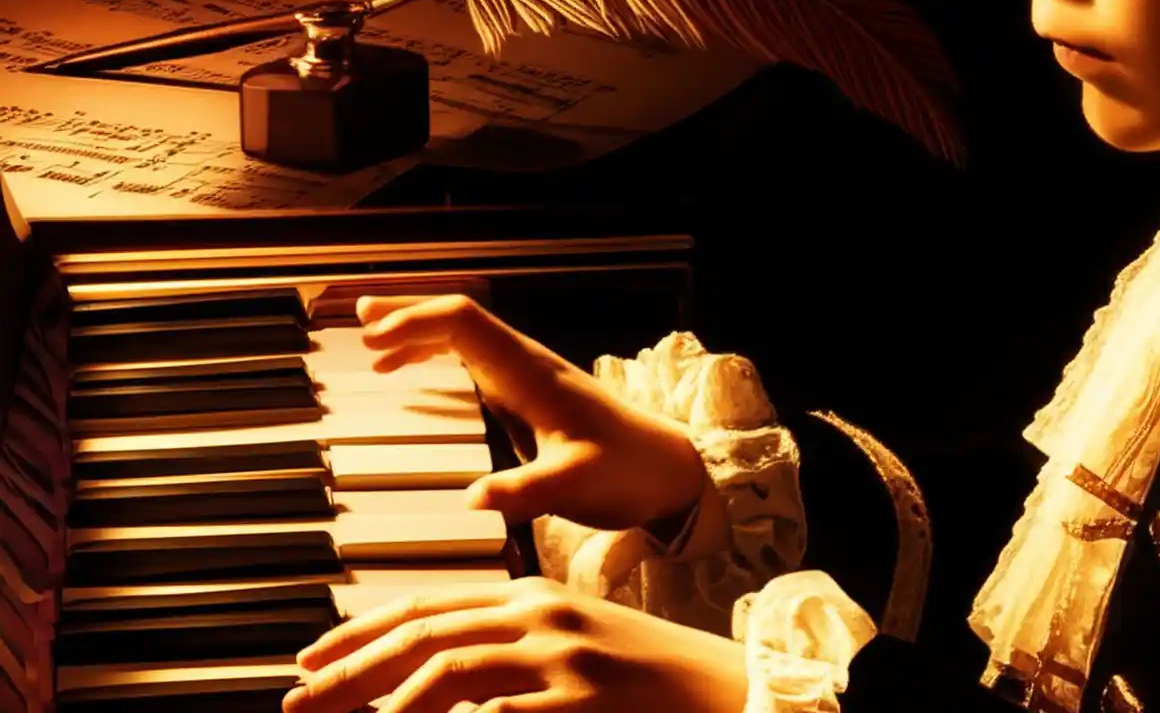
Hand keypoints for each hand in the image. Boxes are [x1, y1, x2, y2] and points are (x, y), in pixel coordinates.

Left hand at [281, 577, 747, 712]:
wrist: (723, 688)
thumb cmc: (643, 673)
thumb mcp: (568, 641)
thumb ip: (505, 647)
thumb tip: (434, 668)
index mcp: (531, 597)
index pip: (428, 606)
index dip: (362, 632)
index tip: (312, 657)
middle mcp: (539, 616)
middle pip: (424, 633)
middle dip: (351, 668)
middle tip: (298, 700)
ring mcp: (561, 657)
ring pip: (450, 667)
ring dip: (383, 700)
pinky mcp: (582, 701)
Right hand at [357, 295, 708, 530]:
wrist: (667, 470)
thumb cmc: (627, 472)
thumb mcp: (576, 486)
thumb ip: (526, 491)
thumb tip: (471, 499)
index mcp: (530, 373)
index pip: (465, 322)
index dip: (416, 323)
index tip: (374, 340)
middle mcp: (525, 364)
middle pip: (459, 317)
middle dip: (408, 313)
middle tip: (358, 318)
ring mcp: (527, 376)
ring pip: (464, 334)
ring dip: (418, 332)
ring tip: (372, 342)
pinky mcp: (529, 394)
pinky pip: (474, 358)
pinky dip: (437, 355)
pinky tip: (415, 373)